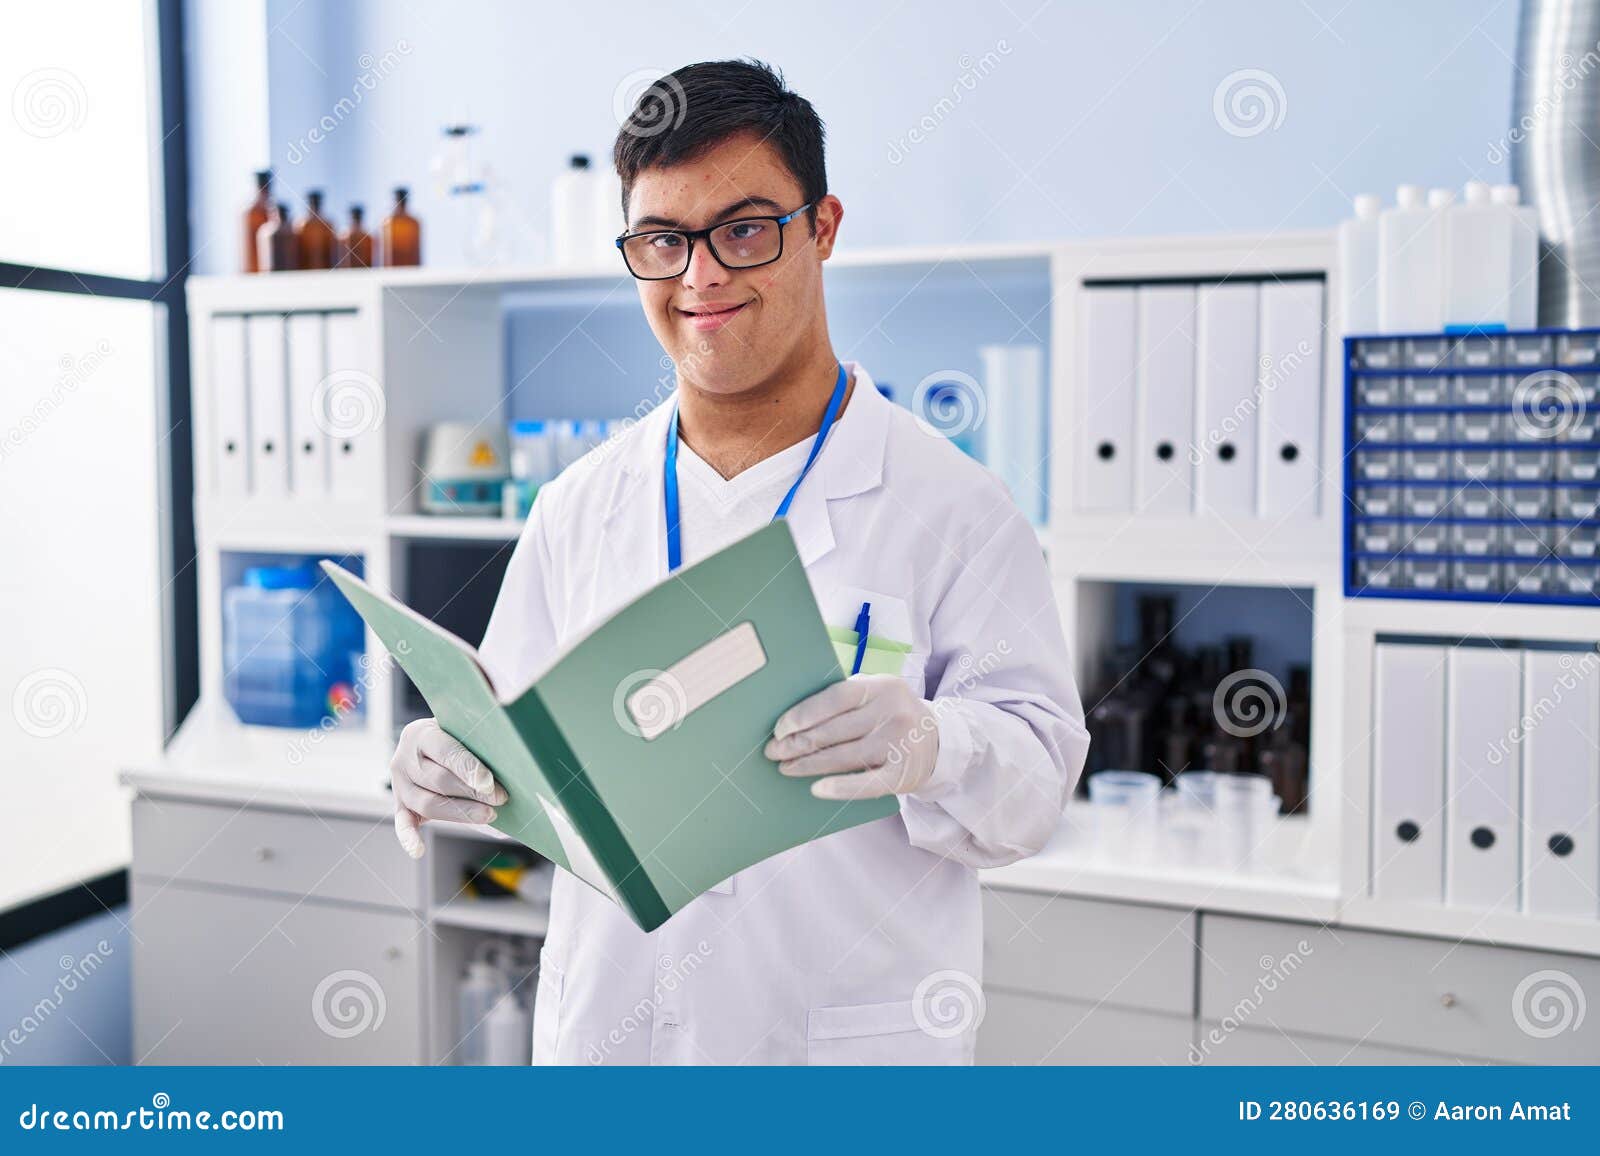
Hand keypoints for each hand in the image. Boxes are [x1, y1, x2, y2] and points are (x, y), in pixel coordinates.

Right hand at [389, 718, 507, 857]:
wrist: (431, 744)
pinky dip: (409, 838)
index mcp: (420, 734)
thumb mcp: (464, 730)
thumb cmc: (457, 737)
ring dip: (461, 813)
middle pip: (438, 781)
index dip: (468, 768)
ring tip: (489, 815)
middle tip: (500, 798)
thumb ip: (479, 742)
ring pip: (428, 804)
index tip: (489, 782)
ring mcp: (400, 785)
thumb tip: (511, 764)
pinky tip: (418, 851)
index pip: (445, 752)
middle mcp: (403, 759)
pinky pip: (402, 824)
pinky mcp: (400, 806)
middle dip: (472, 792)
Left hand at [764, 674, 938, 800]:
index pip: (834, 698)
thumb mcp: (875, 694)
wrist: (939, 741)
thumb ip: (844, 697)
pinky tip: (816, 789)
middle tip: (773, 751)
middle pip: (834, 730)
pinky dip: (840, 787)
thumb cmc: (891, 714)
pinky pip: (866, 784)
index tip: (779, 728)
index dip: (803, 714)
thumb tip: (795, 716)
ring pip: (843, 757)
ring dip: (808, 765)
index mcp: (881, 687)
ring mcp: (899, 744)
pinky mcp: (903, 774)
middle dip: (798, 743)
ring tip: (786, 768)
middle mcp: (893, 712)